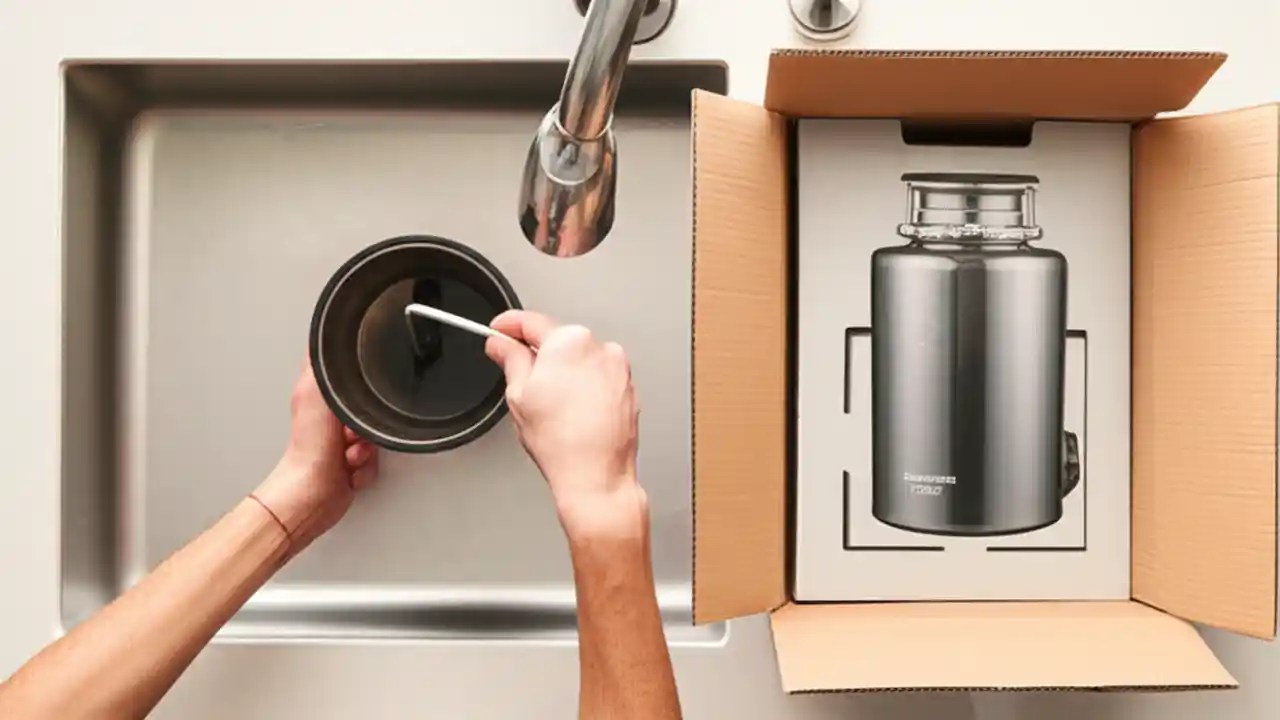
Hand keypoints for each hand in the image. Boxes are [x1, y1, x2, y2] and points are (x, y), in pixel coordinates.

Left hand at [251, 359, 378, 557]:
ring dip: (366, 448)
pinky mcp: (352, 462)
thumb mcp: (315, 395)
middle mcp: (330, 418)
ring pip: (375, 433)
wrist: (315, 493)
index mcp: (319, 396)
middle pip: (368, 406)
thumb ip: (321, 365)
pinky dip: (366, 466)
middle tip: (351, 431)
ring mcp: (342, 441)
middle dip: (367, 422)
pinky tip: (349, 467)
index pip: (346, 372)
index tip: (357, 391)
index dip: (358, 378)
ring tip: (347, 453)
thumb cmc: (309, 450)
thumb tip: (323, 337)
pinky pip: (376, 458)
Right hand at [484, 311, 645, 540]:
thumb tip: (501, 344)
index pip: (531, 322)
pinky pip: (597, 379)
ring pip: (578, 362)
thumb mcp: (519, 395)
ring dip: (563, 374)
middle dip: (538, 357)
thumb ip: (510, 359)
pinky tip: (573, 415)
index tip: (498, 331)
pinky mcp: (628, 388)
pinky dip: (583, 390)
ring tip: (552, 410)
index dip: (508, 326)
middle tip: (521, 384)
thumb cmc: (562, 443)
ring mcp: (618, 368)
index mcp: (569, 341)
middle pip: (557, 341)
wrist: (598, 477)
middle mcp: (599, 348)